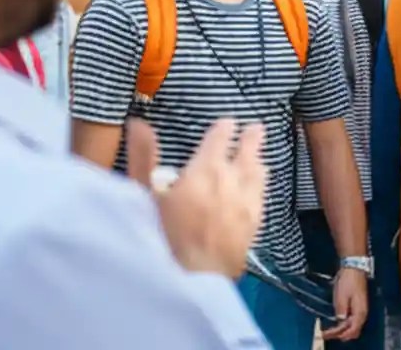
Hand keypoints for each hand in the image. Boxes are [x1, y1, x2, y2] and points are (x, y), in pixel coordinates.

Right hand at [126, 117, 267, 278]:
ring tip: (258, 156)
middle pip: (247, 152)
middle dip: (250, 139)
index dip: (223, 129)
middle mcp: (232, 181)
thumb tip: (139, 124)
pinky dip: (260, 187)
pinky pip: (262, 198)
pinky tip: (258, 191)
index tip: (227, 123)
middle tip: (255, 128)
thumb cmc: (162, 237)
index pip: (219, 139)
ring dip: (257, 161)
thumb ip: (143, 157)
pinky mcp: (254, 225)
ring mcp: (246, 203)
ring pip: (258, 174)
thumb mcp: (144, 194)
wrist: (192, 277)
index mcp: (206, 170)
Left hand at [322, 268, 368, 340]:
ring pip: (354, 326)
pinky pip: (353, 320)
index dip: (339, 333)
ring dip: (343, 330)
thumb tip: (340, 321)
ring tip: (331, 329)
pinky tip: (337, 321)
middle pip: (354, 331)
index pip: (352, 330)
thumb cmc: (348, 281)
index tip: (328, 333)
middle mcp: (363, 313)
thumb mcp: (342, 295)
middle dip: (342, 334)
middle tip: (328, 333)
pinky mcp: (358, 306)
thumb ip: (341, 310)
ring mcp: (361, 309)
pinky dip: (345, 324)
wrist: (354, 268)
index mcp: (360, 311)